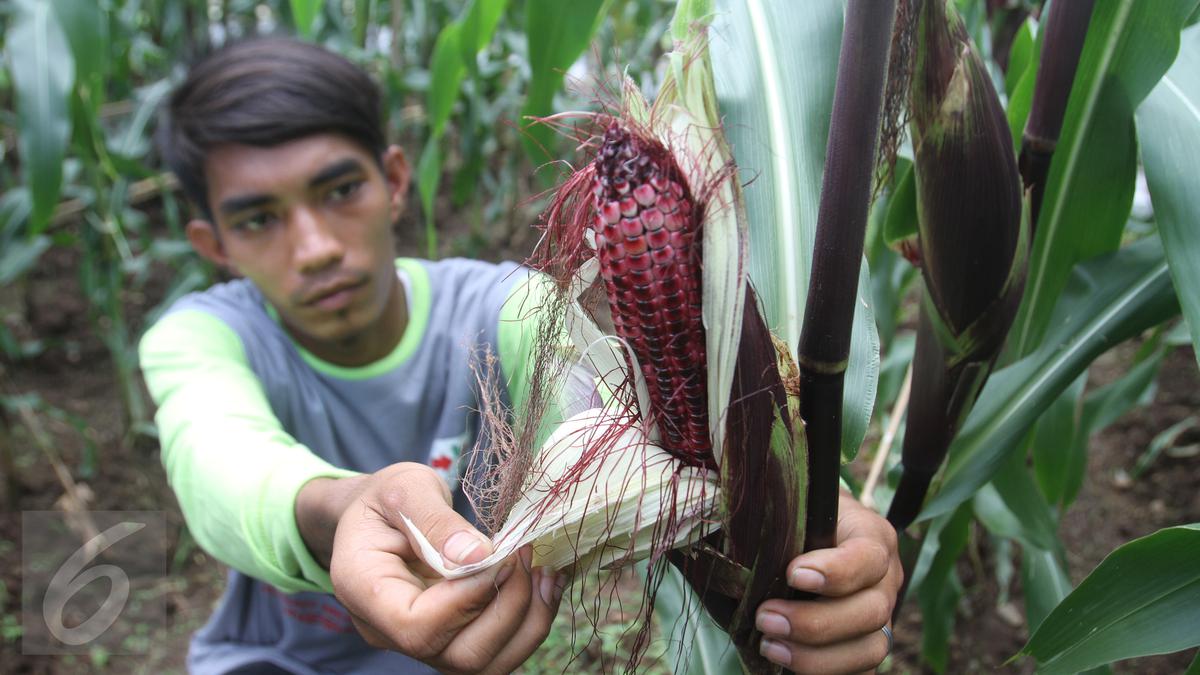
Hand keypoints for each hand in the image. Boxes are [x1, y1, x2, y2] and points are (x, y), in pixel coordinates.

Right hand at [305, 463, 564, 673]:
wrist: (382, 516)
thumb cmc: (387, 499)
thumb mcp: (405, 489)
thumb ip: (435, 520)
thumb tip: (479, 556)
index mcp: (366, 592)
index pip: (417, 627)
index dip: (467, 599)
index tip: (498, 554)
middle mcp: (391, 631)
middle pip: (458, 656)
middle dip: (507, 609)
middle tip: (522, 555)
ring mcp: (425, 642)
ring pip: (485, 664)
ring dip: (528, 620)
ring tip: (543, 570)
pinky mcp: (454, 639)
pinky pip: (498, 651)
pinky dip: (530, 622)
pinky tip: (543, 582)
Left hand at [754, 490, 902, 673]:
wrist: (816, 532)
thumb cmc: (801, 517)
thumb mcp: (795, 505)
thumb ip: (778, 514)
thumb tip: (734, 523)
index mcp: (872, 536)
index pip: (869, 557)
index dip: (835, 571)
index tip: (792, 574)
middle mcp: (885, 580)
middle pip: (871, 612)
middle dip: (814, 622)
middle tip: (765, 617)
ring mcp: (881, 616)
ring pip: (869, 650)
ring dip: (815, 656)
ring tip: (768, 644)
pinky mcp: (867, 645)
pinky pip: (860, 672)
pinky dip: (822, 671)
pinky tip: (783, 661)